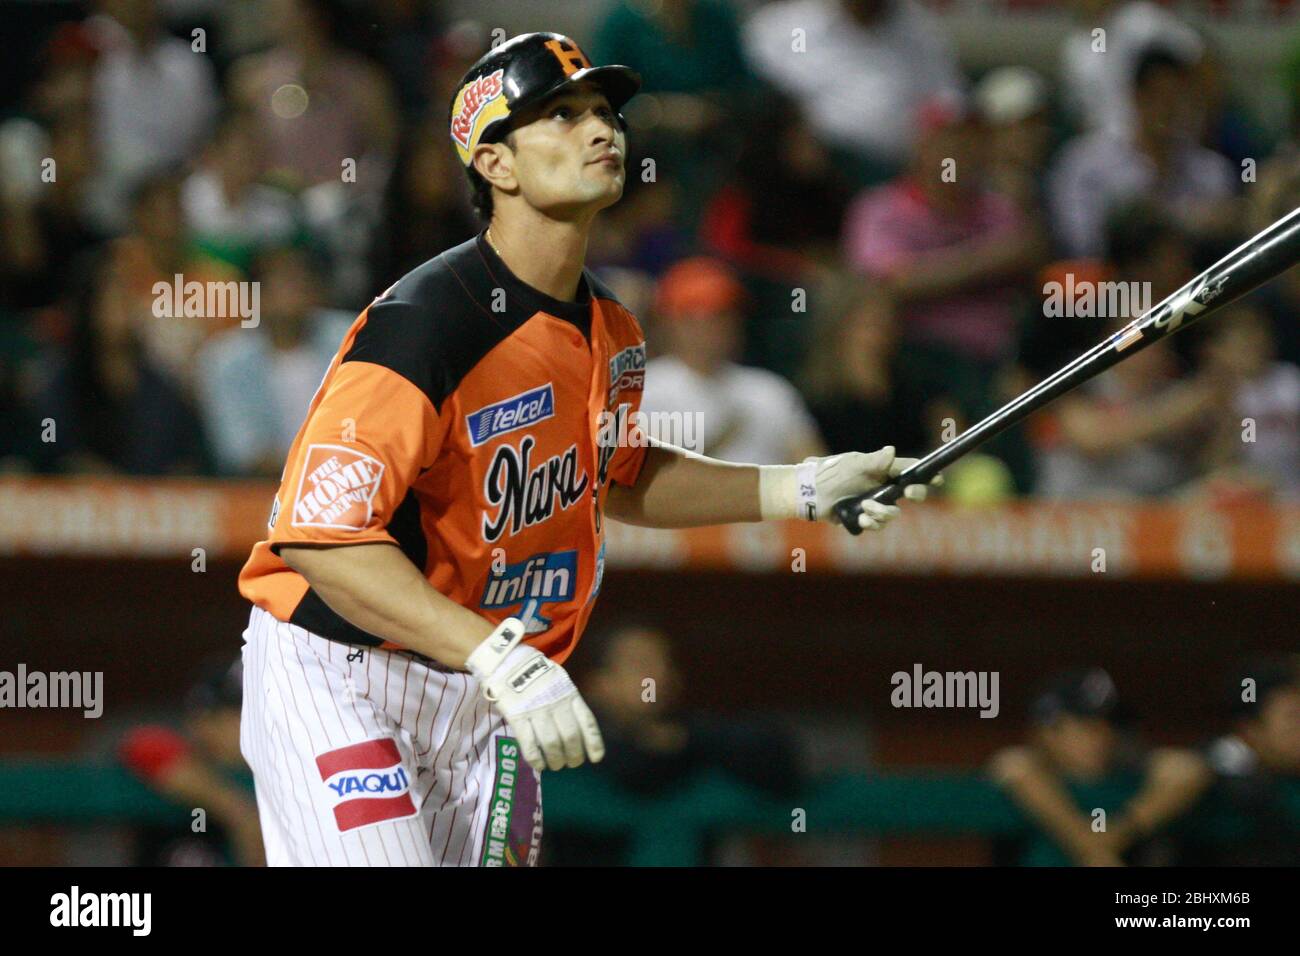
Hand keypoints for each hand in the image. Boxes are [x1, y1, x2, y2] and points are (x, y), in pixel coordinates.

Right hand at [465, 618, 604, 771]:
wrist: (507, 660)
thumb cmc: (536, 672)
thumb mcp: (560, 680)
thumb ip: (568, 700)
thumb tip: (578, 727)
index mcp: (569, 694)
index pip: (587, 722)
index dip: (593, 743)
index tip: (596, 758)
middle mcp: (556, 703)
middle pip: (571, 737)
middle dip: (574, 756)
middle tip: (572, 763)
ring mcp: (537, 710)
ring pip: (552, 744)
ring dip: (556, 760)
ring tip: (556, 766)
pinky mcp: (518, 717)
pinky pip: (529, 744)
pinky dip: (536, 759)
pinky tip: (539, 765)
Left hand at [759, 446, 941, 529]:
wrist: (808, 494)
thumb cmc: (830, 474)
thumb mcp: (853, 465)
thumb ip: (874, 461)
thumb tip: (892, 450)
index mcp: (881, 469)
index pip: (909, 470)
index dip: (925, 474)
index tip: (938, 478)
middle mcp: (880, 486)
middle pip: (909, 493)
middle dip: (915, 494)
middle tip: (910, 494)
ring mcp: (873, 502)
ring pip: (893, 512)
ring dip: (883, 512)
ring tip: (866, 508)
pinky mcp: (863, 517)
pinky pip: (877, 524)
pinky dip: (872, 522)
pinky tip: (862, 518)